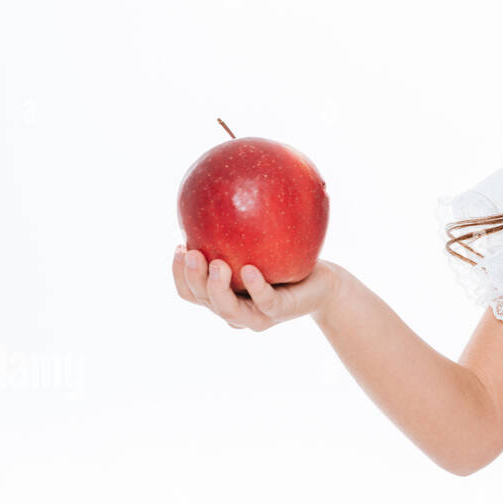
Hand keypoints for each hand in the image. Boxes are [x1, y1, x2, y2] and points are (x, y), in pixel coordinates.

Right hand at [172, 244, 346, 331]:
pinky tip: (249, 269)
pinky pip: (265, 301)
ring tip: (215, 263)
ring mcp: (257, 316)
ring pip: (227, 309)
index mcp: (223, 296)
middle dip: (192, 278)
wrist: (324, 283)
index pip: (190, 292)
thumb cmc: (286, 260)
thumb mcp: (259, 242)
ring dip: (216, 287)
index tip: (178, 245)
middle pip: (202, 300)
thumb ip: (236, 229)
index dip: (179, 274)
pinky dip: (255, 287)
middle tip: (190, 252)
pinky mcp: (281, 312)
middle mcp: (235, 311)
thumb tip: (216, 186)